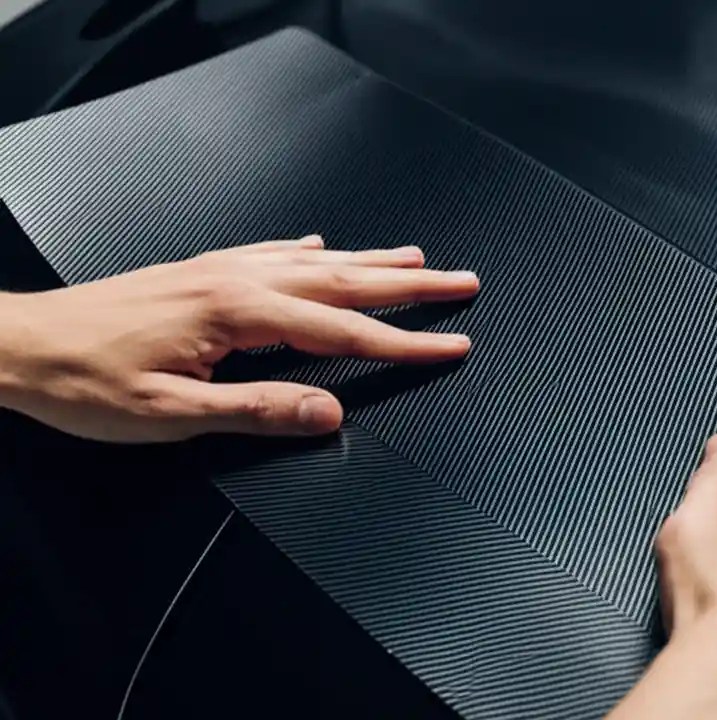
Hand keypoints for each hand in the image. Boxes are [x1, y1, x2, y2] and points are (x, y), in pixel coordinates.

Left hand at [0, 236, 478, 442]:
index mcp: (239, 314)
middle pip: (347, 281)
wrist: (19, 348)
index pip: (346, 333)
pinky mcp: (200, 272)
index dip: (407, 342)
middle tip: (463, 282)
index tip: (453, 344)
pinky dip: (309, 250)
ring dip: (372, 260)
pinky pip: (272, 251)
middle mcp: (237, 281)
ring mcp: (219, 270)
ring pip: (317, 261)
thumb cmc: (86, 384)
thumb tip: (329, 414)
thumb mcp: (172, 414)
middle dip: (413, 285)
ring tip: (418, 258)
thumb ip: (258, 410)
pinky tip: (321, 246)